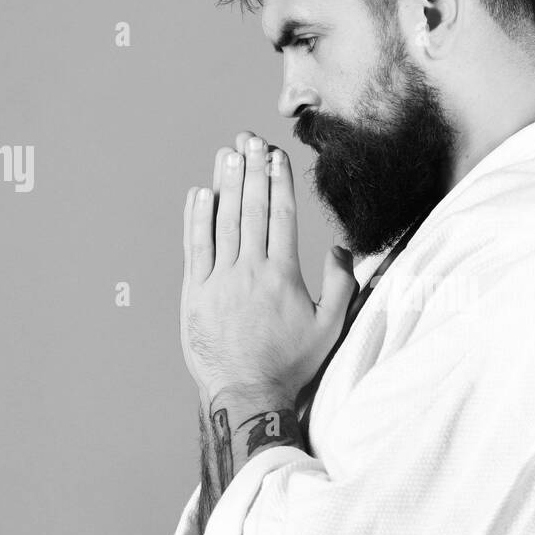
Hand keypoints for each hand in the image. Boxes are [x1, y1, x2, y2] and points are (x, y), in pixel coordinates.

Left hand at [180, 132, 357, 405]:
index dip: (278, 180)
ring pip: (221, 223)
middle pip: (250, 209)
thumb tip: (338, 248)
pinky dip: (197, 219)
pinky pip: (194, 248)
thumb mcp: (330, 328)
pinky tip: (200, 194)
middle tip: (249, 139)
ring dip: (225, 184)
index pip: (280, 215)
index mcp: (283, 276)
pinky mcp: (195, 294)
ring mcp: (219, 281)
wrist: (247, 394)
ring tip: (227, 154)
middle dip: (251, 170)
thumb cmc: (292, 364)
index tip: (276, 155)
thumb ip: (340, 285)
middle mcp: (249, 272)